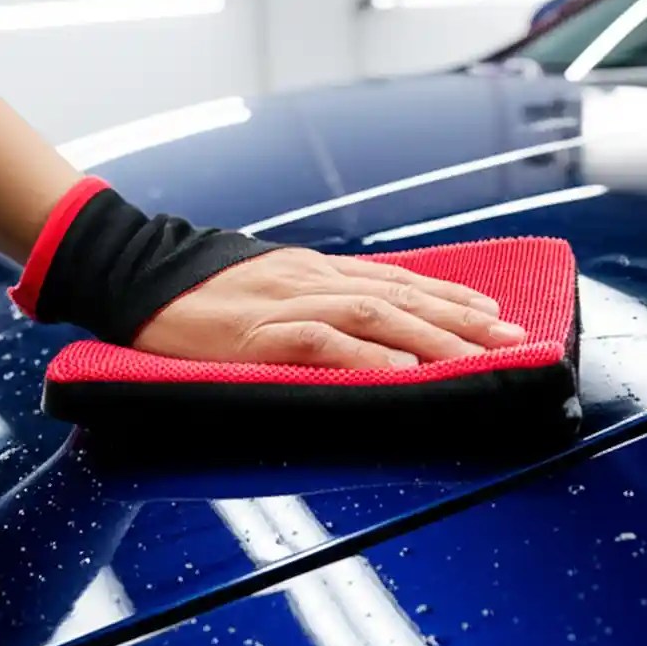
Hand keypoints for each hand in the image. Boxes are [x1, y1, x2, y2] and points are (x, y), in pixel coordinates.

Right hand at [133, 247, 526, 367]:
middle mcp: (313, 280)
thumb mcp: (271, 283)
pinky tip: (402, 374)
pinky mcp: (257, 333)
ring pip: (375, 314)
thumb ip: (316, 300)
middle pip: (402, 295)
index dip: (451, 297)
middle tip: (511, 337)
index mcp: (317, 271)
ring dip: (432, 337)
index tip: (495, 313)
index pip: (399, 280)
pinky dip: (367, 358)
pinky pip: (321, 342)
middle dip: (461, 319)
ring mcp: (287, 303)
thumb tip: (364, 325)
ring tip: (476, 358)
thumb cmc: (203, 289)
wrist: (136, 273)